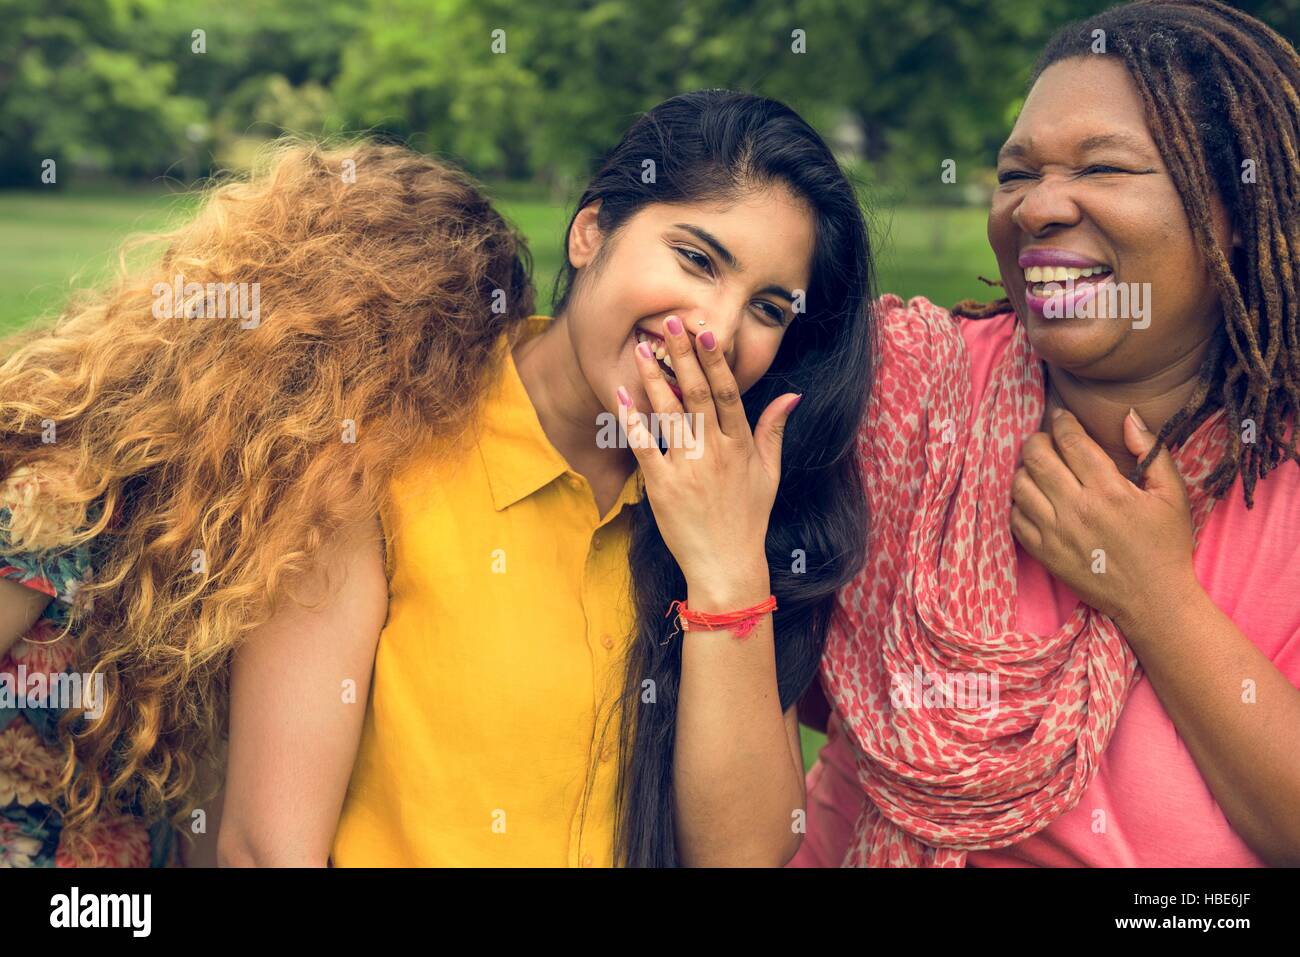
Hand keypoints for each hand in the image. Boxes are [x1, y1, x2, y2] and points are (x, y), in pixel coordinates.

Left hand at [618, 315, 799, 593]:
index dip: (716, 360)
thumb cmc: (748, 518)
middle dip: (684, 355)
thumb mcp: (769, 473)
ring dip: (655, 378)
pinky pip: (645, 446)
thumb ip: (773, 430)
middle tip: (670, 322)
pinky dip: (632, 420)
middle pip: (697, 393)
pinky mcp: (663, 486)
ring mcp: (689, 468)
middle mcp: (716, 452)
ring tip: (643, 349)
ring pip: (670, 413)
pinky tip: (620, 396)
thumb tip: (791, 395)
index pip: (728, 393)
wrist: (727, 565)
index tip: (706, 332)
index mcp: (741, 445)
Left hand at [1009, 406, 1199, 627]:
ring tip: (1036, 466)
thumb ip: (1152, 451)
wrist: (1152, 599)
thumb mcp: (1172, 494)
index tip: (1061, 416)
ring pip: (1020, 486)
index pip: (1071, 441)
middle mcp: (1077, 508)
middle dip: (1036, 439)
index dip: (1062, 422)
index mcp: (1109, 490)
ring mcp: (1056, 532)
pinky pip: (1015, 518)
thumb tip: (1130, 417)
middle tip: (1043, 437)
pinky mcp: (1044, 553)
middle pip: (1037, 458)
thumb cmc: (1166, 545)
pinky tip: (1032, 498)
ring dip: (1024, 469)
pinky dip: (1018, 502)